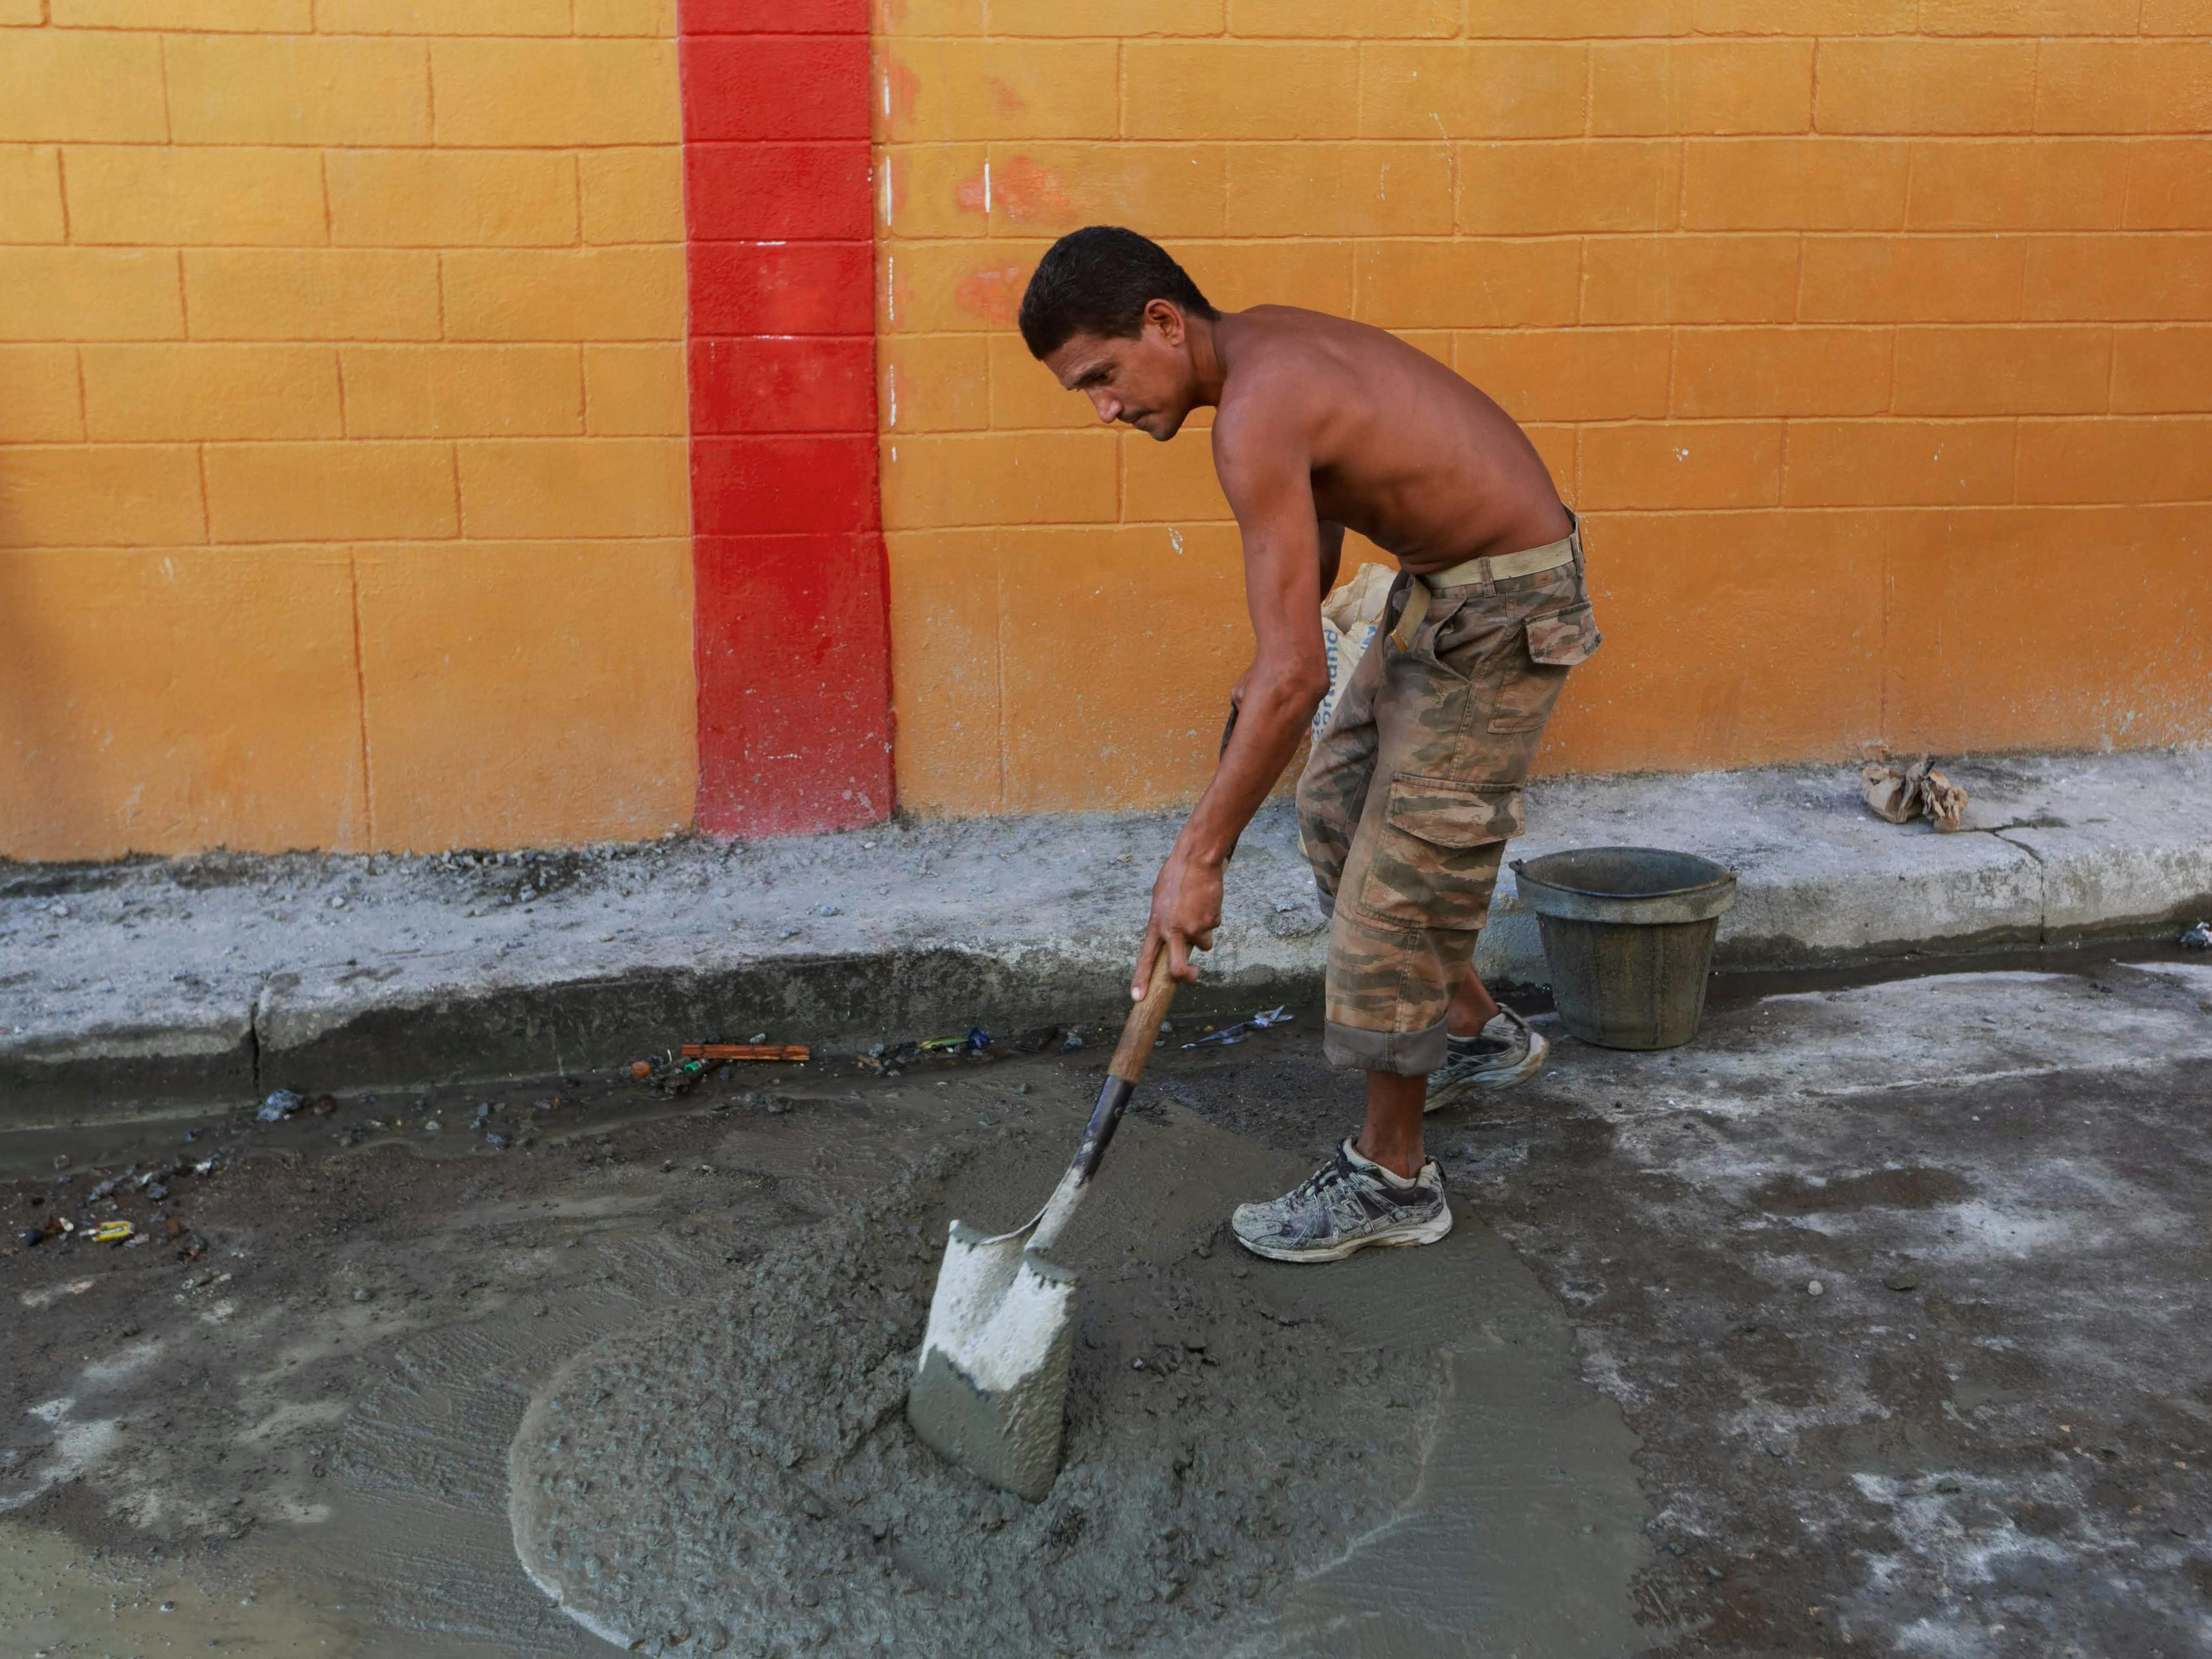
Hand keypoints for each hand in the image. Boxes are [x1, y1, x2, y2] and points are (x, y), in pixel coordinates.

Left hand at [1133, 845, 1222, 997]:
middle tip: (1193, 973)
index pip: (1145, 958)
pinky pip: (1214, 925)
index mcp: (1155, 925)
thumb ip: (1163, 923)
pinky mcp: (1211, 921)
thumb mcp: (1161, 900)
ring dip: (1204, 932)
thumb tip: (1170, 940)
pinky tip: (1207, 900)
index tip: (1138, 998)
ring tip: (1199, 908)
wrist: (1196, 859)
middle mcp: (1173, 931)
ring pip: (1204, 944)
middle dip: (1188, 976)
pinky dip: (1213, 916)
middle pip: (1178, 969)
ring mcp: (1193, 928)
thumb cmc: (1175, 876)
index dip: (1141, 980)